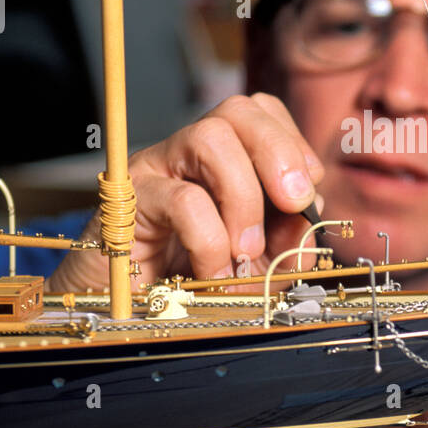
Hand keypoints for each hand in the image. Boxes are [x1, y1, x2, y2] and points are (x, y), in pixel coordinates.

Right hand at [46, 93, 324, 292]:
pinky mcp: (126, 200)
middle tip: (294, 204)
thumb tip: (309, 224)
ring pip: (210, 137)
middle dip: (280, 152)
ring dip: (244, 198)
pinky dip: (210, 240)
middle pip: (239, 109)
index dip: (294, 145)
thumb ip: (286, 249)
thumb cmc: (184, 288)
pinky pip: (183, 199)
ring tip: (243, 250)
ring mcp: (153, 170)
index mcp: (218, 161)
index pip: (260, 113)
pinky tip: (210, 271)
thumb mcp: (251, 271)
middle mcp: (184, 155)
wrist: (118, 319)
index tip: (306, 197)